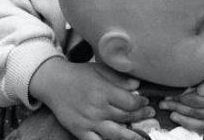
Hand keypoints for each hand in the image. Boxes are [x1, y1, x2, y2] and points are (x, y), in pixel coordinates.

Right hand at [29, 59, 153, 139]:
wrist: (53, 83)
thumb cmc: (78, 75)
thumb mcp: (99, 70)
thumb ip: (119, 78)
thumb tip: (137, 86)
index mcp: (103, 91)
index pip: (130, 102)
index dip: (142, 103)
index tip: (146, 102)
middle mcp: (97, 108)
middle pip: (126, 117)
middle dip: (141, 116)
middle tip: (150, 114)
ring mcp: (88, 122)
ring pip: (116, 134)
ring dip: (132, 136)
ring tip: (143, 137)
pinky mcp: (80, 131)